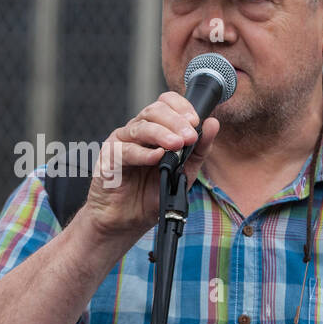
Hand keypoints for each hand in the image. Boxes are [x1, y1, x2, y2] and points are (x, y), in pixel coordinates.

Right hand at [78, 92, 219, 242]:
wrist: (129, 220)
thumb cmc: (153, 193)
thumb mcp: (185, 171)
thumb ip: (199, 148)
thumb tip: (213, 123)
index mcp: (155, 128)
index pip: (166, 103)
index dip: (181, 107)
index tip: (196, 121)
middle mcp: (137, 130)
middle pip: (154, 111)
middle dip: (175, 121)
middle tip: (189, 136)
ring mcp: (121, 142)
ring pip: (141, 127)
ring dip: (161, 134)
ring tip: (177, 144)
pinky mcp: (109, 159)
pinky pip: (125, 151)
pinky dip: (143, 153)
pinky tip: (157, 157)